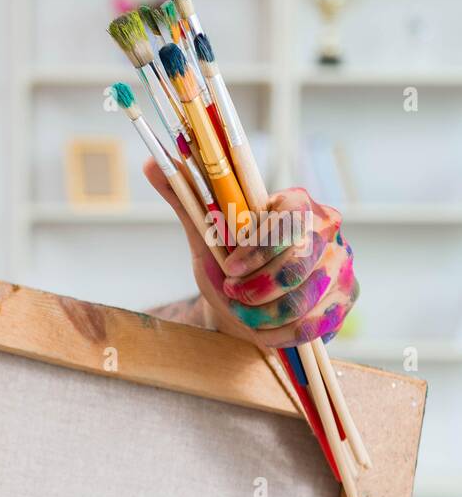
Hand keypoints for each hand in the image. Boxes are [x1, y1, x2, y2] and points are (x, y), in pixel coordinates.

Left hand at [144, 158, 358, 348]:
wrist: (245, 309)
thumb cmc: (229, 268)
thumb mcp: (205, 238)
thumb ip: (185, 201)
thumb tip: (153, 162)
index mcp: (296, 205)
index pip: (291, 216)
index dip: (259, 247)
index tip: (229, 269)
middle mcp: (327, 232)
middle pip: (298, 263)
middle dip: (256, 288)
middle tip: (233, 293)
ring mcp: (341, 266)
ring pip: (302, 299)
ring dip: (261, 315)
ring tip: (243, 312)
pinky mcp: (345, 300)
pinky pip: (313, 324)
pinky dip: (278, 334)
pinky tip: (263, 330)